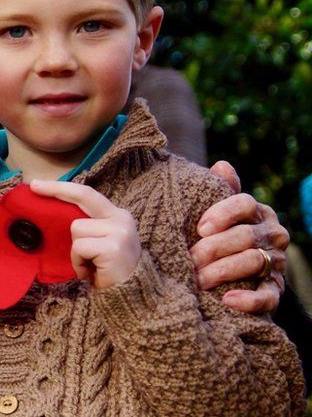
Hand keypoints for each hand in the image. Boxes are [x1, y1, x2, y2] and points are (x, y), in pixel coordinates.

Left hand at [30, 180, 140, 289]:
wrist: (128, 296)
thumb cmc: (105, 269)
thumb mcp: (98, 241)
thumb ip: (85, 225)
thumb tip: (51, 212)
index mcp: (117, 215)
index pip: (86, 194)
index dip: (62, 187)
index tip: (37, 184)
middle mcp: (121, 218)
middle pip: (82, 196)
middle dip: (55, 190)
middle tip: (34, 187)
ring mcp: (119, 232)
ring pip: (76, 228)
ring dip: (75, 250)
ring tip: (87, 263)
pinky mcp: (112, 248)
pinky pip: (79, 247)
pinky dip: (78, 262)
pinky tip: (89, 272)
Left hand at [190, 161, 288, 313]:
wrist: (230, 275)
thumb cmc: (216, 236)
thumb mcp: (215, 214)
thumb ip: (218, 191)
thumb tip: (222, 166)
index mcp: (258, 212)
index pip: (245, 203)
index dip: (222, 214)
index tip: (199, 228)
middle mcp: (272, 235)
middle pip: (245, 236)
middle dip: (214, 248)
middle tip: (189, 259)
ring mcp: (276, 263)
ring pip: (252, 262)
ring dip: (223, 271)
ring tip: (197, 280)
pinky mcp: (275, 291)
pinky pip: (267, 297)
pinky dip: (248, 300)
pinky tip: (228, 300)